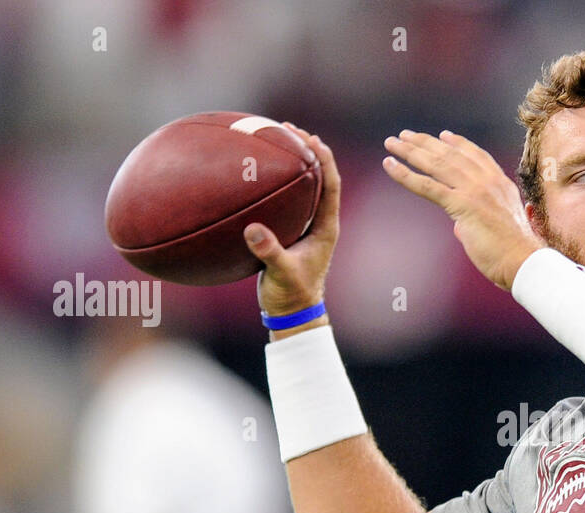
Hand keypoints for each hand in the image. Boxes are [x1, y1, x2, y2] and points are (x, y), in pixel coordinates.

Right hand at [245, 122, 340, 318]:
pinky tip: (256, 172)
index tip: (310, 137)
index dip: (324, 158)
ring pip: (304, 186)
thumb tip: (253, 230)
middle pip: (320, 177)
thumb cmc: (292, 295)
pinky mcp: (291, 231)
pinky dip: (275, 182)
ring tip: (275, 139)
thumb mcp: (282, 274)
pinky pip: (287, 199)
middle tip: (288, 128)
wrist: (293, 312)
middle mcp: (320, 222)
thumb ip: (270, 252)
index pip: (331, 184)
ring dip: (292, 163)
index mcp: (326, 227)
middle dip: (307, 150)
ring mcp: (306, 226)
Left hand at [382, 129, 543, 289]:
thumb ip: (479, 219)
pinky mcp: (462, 205)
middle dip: (426, 143)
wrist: (523, 261)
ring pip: (437, 164)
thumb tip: (459, 226)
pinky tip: (390, 165)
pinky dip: (405, 174)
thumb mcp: (500, 227)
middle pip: (451, 154)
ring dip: (411, 151)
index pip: (476, 156)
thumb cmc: (513, 253)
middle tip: (405, 135)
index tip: (443, 135)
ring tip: (392, 143)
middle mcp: (487, 181)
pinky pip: (428, 186)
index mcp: (500, 184)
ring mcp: (475, 191)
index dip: (458, 144)